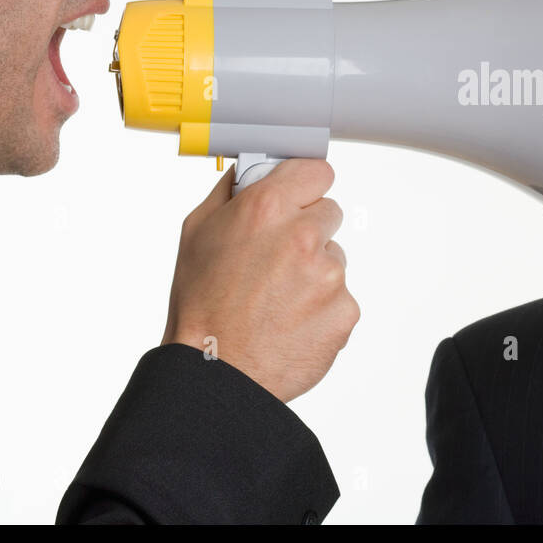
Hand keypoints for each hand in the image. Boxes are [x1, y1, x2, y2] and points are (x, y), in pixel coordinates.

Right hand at [162, 158, 357, 403]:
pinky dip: (321, 308)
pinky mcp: (345, 310)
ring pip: (334, 258)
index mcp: (267, 209)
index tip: (298, 196)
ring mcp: (328, 276)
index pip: (316, 171)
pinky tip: (289, 320)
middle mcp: (302, 236)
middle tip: (276, 259)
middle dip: (307, 230)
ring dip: (313, 272)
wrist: (215, 372)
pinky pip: (340, 297)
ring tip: (276, 298)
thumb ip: (231, 192)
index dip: (304, 185)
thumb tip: (252, 170)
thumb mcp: (197, 232)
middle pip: (329, 213)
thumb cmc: (201, 306)